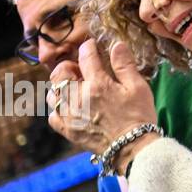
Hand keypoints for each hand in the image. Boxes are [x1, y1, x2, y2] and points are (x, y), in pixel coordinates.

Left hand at [48, 40, 156, 162]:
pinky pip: (53, 116)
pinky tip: (71, 109)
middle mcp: (78, 98)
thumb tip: (117, 44)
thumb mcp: (138, 87)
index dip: (88, 47)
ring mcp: (70, 115)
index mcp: (98, 84)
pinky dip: (59, 109)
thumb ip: (125, 65)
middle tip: (80, 68)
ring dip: (61, 87)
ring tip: (75, 88)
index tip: (92, 45)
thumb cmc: (139, 115)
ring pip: (53, 94)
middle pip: (60, 73)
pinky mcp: (68, 130)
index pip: (86, 57)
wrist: (133, 147)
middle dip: (68, 66)